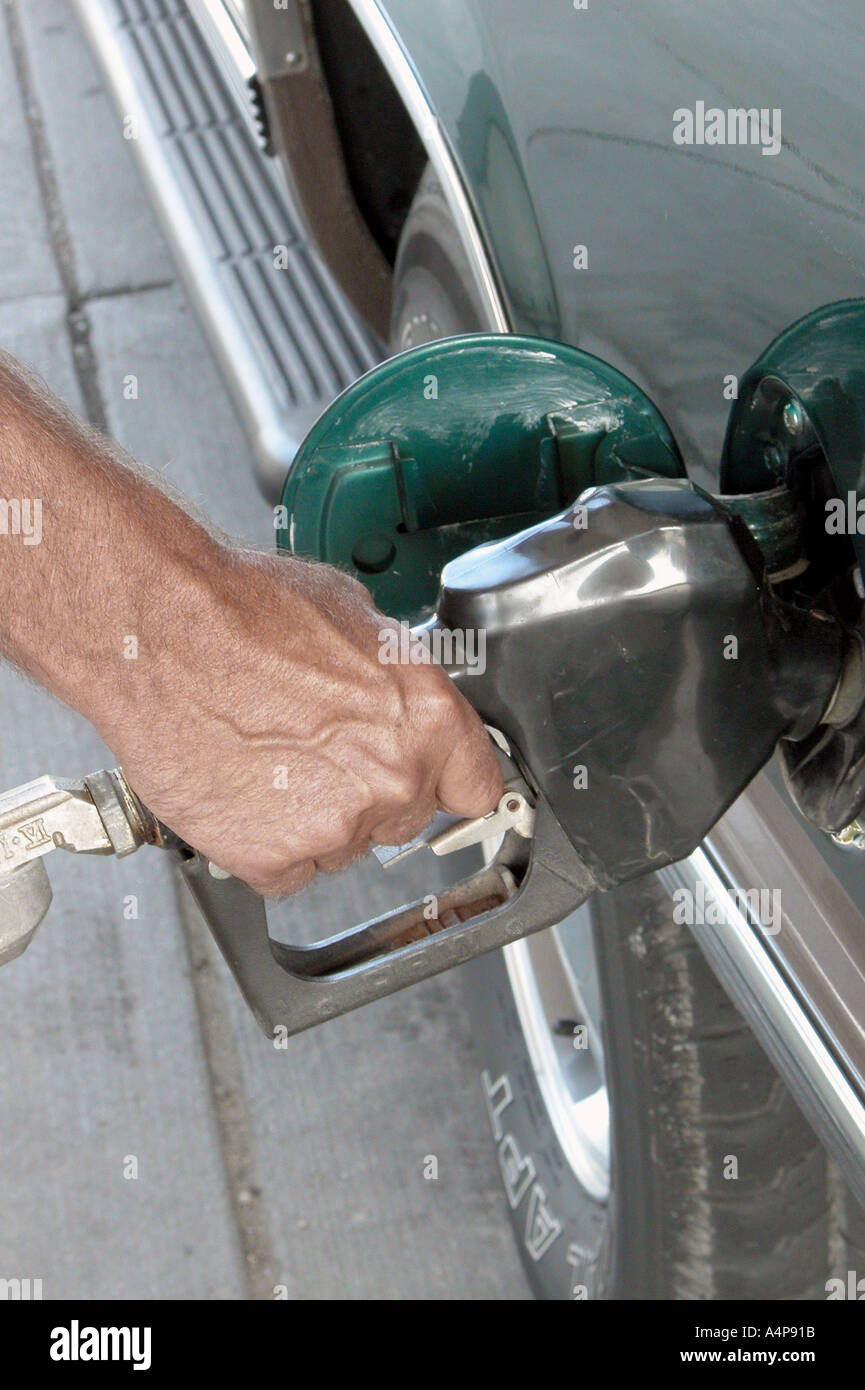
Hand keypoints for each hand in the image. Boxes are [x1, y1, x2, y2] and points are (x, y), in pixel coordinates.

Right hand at [104, 548, 502, 895]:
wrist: (161, 631)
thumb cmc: (245, 609)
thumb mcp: (355, 617)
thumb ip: (395, 678)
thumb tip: (400, 696)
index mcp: (426, 715)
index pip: (475, 786)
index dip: (446, 781)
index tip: (432, 785)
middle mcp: (394, 776)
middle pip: (403, 818)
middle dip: (366, 791)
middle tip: (313, 750)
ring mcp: (337, 824)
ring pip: (342, 846)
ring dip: (312, 818)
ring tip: (265, 760)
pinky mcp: (273, 858)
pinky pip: (287, 872)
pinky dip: (264, 845)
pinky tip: (242, 792)